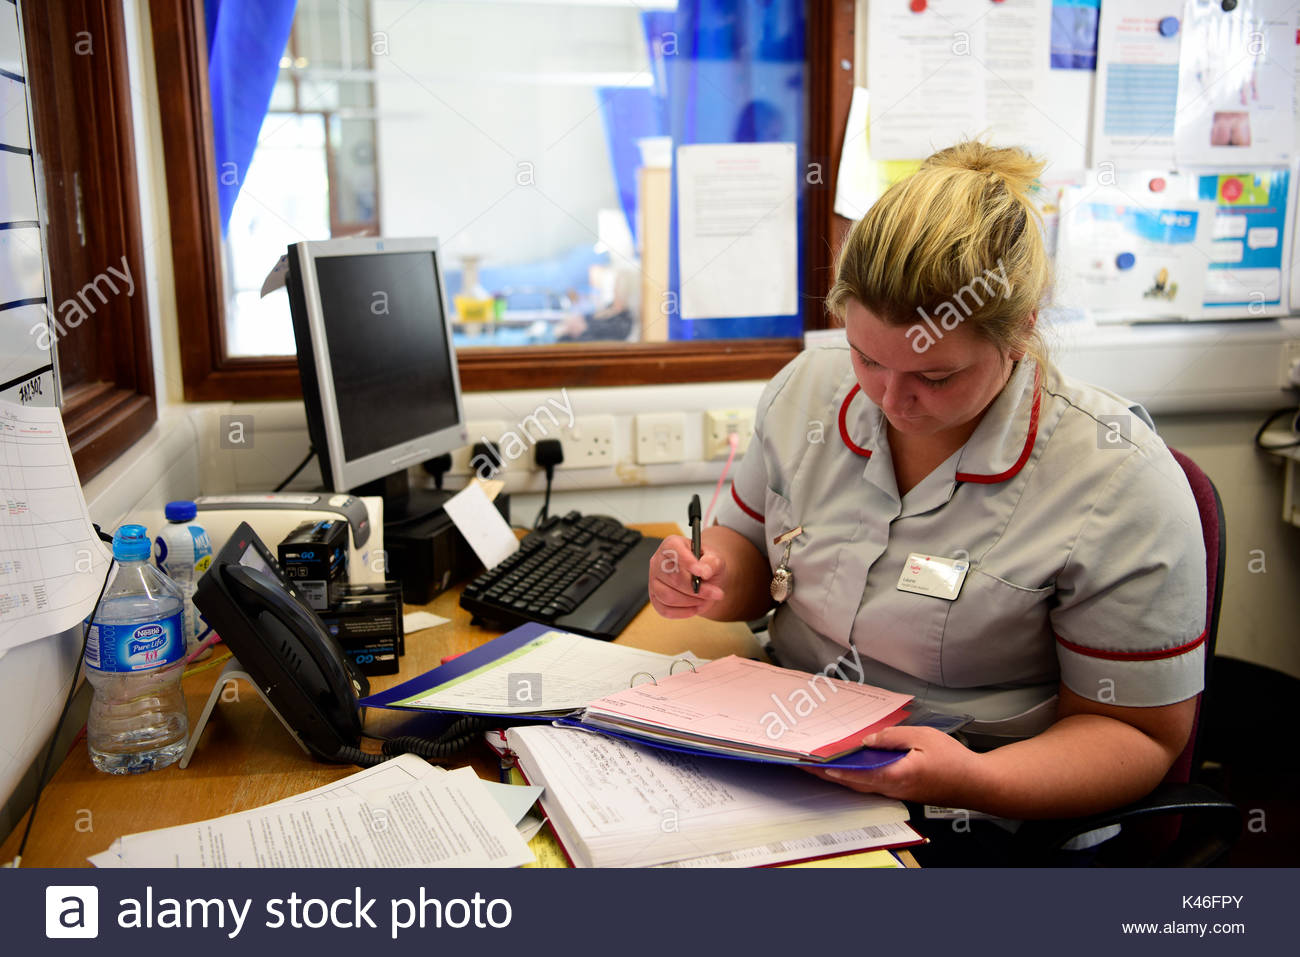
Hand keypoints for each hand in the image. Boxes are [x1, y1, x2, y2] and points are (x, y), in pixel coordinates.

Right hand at [647, 534, 725, 618]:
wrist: (704, 578)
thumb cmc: (707, 565)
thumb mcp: (715, 559)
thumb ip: (711, 563)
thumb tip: (704, 572)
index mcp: (672, 544)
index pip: (674, 550)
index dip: (687, 562)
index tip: (702, 573)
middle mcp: (658, 561)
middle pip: (672, 577)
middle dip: (696, 589)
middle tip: (716, 593)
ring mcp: (654, 580)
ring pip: (667, 596)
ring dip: (690, 602)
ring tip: (705, 600)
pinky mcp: (655, 597)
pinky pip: (664, 609)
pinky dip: (683, 612)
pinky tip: (695, 608)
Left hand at [804, 726, 983, 806]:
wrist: (977, 784)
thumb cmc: (954, 761)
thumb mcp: (923, 738)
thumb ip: (892, 738)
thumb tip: (867, 740)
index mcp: (896, 776)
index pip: (856, 774)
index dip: (831, 768)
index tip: (811, 762)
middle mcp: (893, 788)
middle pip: (853, 782)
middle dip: (828, 773)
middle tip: (807, 764)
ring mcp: (897, 792)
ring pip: (861, 785)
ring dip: (841, 775)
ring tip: (821, 763)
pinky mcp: (902, 791)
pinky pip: (874, 784)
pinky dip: (857, 776)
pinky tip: (852, 766)